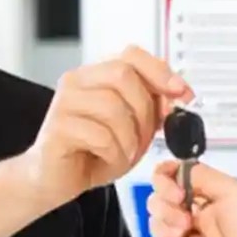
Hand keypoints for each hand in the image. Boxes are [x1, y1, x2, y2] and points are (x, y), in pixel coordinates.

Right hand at [22, 46, 193, 206]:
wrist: (55, 181)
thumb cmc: (91, 153)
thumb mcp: (132, 129)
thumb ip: (152, 109)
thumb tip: (177, 95)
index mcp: (95, 76)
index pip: (131, 55)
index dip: (160, 71)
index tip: (181, 92)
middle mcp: (76, 82)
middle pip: (123, 76)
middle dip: (145, 110)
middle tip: (146, 137)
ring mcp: (64, 103)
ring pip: (113, 106)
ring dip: (130, 138)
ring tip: (125, 153)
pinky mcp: (58, 129)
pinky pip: (100, 136)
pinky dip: (114, 153)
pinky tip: (108, 160)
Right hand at [146, 160, 236, 236]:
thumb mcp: (232, 190)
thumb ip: (201, 174)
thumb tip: (177, 168)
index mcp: (210, 191)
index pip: (178, 174)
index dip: (168, 172)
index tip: (169, 176)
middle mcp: (196, 208)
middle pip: (161, 190)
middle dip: (165, 191)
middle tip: (179, 198)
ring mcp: (186, 228)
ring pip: (156, 211)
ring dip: (166, 213)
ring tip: (186, 224)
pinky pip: (156, 234)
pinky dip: (162, 231)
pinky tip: (179, 235)